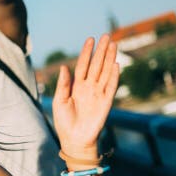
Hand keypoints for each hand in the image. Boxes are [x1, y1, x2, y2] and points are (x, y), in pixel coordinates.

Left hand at [52, 35, 119, 157]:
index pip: (82, 65)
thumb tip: (64, 67)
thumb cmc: (64, 121)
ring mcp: (98, 93)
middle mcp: (88, 87)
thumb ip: (62, 85)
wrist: (74, 139)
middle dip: (101, 51)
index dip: (86, 52)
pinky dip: (114, 76)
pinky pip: (111, 86)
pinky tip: (116, 64)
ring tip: (113, 45)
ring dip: (109, 59)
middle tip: (106, 36)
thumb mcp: (59, 102)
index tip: (90, 39)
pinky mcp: (106, 102)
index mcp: (75, 86)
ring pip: (105, 72)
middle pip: (96, 65)